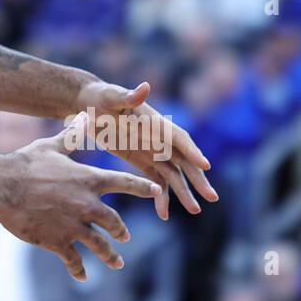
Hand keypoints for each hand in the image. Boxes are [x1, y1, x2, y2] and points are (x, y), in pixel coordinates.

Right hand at [0, 112, 161, 280]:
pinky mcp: (59, 242)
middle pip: (115, 223)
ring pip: (101, 246)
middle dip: (121, 231)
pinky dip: (80, 270)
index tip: (157, 192)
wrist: (2, 186)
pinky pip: (75, 261)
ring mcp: (75, 225)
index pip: (126, 184)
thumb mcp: (51, 147)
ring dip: (110, 255)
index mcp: (89, 180)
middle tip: (124, 236)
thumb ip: (71, 137)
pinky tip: (83, 276)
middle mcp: (88, 205)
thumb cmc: (25, 163)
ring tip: (116, 262)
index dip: (144, 188)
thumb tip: (83, 116)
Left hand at [78, 80, 218, 220]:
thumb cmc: (100, 96)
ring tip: (195, 210)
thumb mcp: (110, 96)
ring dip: (184, 192)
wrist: (88, 106)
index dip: (191, 151)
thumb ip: (127, 95)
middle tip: (212, 196)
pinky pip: (155, 181)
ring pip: (173, 174)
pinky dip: (160, 196)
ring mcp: (152, 151)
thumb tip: (144, 87)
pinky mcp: (142, 161)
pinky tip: (163, 214)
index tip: (204, 166)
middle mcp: (159, 138)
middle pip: (184, 160)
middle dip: (197, 178)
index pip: (178, 137)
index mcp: (155, 121)